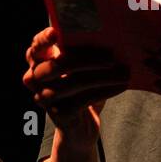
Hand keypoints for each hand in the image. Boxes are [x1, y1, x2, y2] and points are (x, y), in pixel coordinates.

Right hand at [22, 27, 129, 150]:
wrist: (80, 129)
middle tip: (112, 56)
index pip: (35, 48)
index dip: (43, 39)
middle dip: (86, 59)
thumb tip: (108, 35)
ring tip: (125, 72)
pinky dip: (106, 91)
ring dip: (104, 76)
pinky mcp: (59, 114)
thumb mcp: (81, 70)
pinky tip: (122, 85)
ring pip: (74, 82)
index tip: (56, 32)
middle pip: (57, 65)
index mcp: (38, 63)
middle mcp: (35, 80)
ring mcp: (45, 98)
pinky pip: (84, 99)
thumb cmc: (83, 90)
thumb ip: (83, 53)